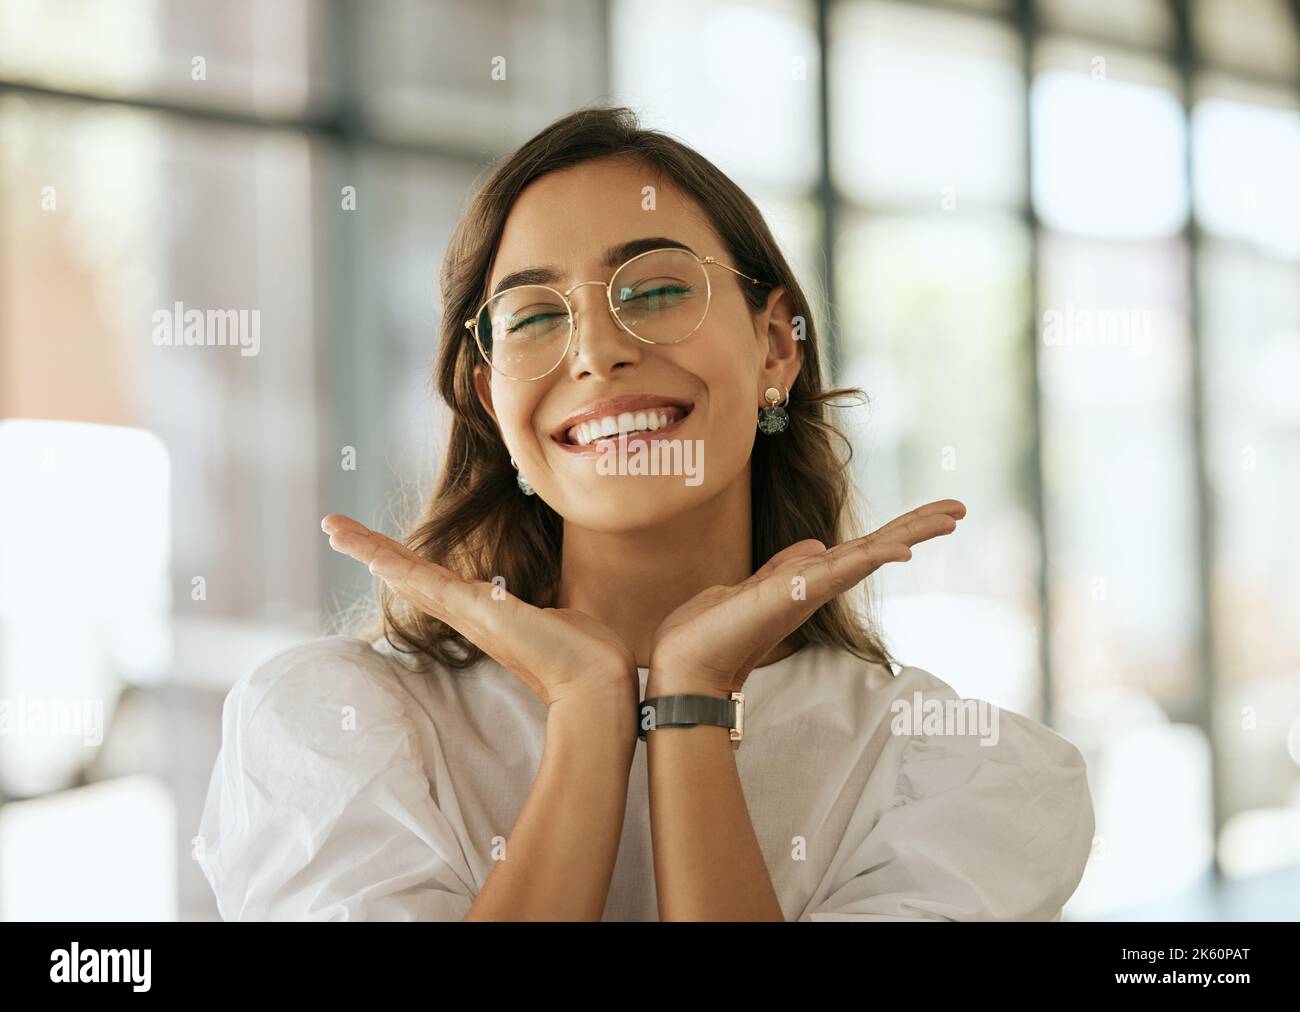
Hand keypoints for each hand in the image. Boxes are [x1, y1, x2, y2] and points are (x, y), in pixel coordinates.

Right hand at [321, 514, 637, 709]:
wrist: (598, 682)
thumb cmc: (583, 654)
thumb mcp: (555, 618)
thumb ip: (541, 612)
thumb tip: (552, 612)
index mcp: (481, 612)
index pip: (429, 579)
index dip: (398, 560)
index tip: (371, 545)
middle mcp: (467, 614)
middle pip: (405, 574)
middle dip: (367, 548)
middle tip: (331, 526)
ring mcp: (470, 614)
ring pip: (409, 575)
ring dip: (370, 550)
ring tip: (334, 529)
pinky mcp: (482, 613)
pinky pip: (433, 586)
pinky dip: (402, 570)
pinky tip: (374, 557)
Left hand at [647, 499, 966, 696]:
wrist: (686, 661)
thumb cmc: (714, 629)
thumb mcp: (755, 585)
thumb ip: (786, 565)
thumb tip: (816, 544)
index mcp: (810, 579)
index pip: (864, 547)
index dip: (899, 530)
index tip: (935, 513)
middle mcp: (818, 584)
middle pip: (879, 548)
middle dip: (918, 527)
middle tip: (960, 508)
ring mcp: (811, 590)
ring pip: (871, 554)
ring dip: (911, 534)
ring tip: (950, 516)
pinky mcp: (796, 594)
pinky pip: (842, 571)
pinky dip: (872, 559)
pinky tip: (902, 550)